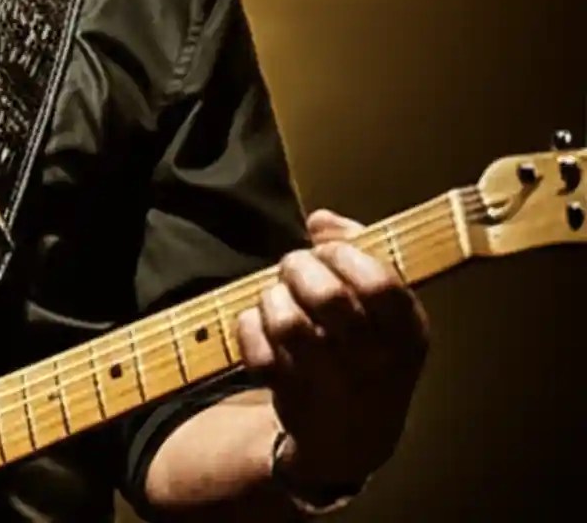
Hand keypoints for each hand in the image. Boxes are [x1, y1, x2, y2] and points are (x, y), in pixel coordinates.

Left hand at [236, 209, 429, 486]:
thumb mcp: (386, 310)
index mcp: (408, 332)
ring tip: (276, 297)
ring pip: (287, 323)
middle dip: (298, 267)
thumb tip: (321, 220)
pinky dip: (249, 328)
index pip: (379, 283)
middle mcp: (374, 361)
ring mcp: (331, 383)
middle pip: (328, 297)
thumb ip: (360, 252)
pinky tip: (260, 326)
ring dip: (272, 298)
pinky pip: (257, 350)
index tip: (326, 250)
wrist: (353, 438)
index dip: (343, 254)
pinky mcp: (291, 396)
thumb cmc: (368, 352)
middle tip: (292, 267)